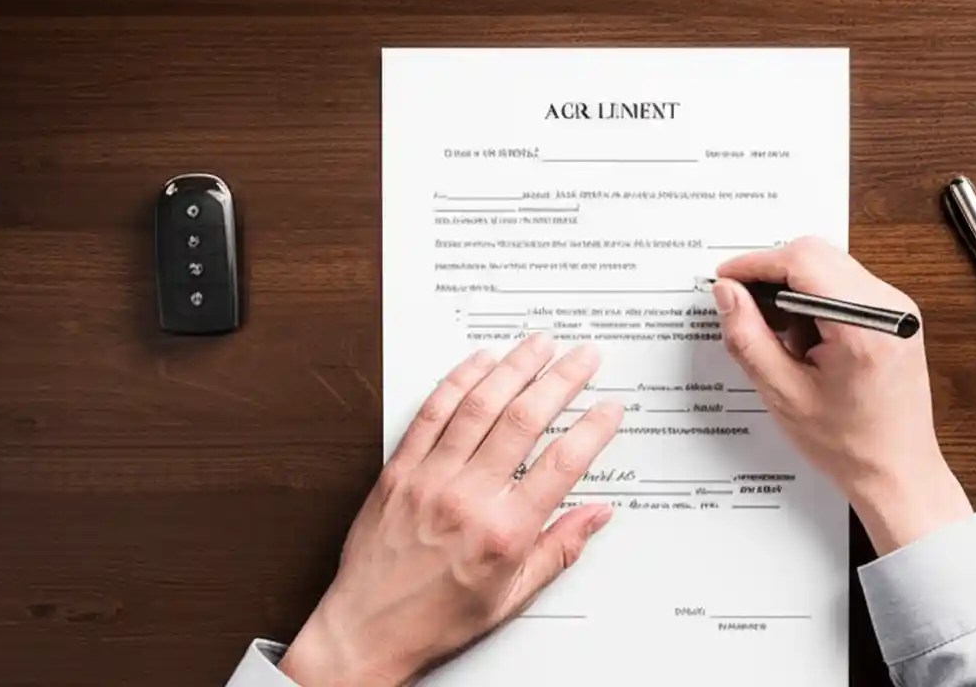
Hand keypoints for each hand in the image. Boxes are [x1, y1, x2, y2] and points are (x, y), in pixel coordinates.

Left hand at [278, 335, 621, 685]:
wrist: (365, 631)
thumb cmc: (435, 620)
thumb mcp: (511, 597)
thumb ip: (559, 550)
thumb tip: (597, 515)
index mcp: (503, 533)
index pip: (562, 464)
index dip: (592, 429)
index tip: (610, 407)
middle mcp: (467, 498)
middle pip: (525, 421)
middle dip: (562, 380)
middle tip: (584, 356)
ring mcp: (430, 479)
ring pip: (480, 406)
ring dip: (515, 367)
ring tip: (540, 344)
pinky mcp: (399, 470)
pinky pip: (431, 413)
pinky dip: (458, 380)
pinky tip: (480, 361)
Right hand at [712, 237, 971, 554]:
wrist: (897, 472)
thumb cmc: (850, 446)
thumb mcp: (783, 394)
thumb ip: (748, 338)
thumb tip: (728, 294)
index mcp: (866, 325)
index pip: (803, 261)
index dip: (756, 264)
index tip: (727, 279)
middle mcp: (890, 308)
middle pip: (817, 254)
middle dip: (773, 276)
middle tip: (746, 311)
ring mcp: (898, 309)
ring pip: (829, 266)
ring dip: (794, 291)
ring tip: (785, 341)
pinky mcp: (896, 316)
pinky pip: (845, 285)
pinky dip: (815, 301)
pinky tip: (806, 342)